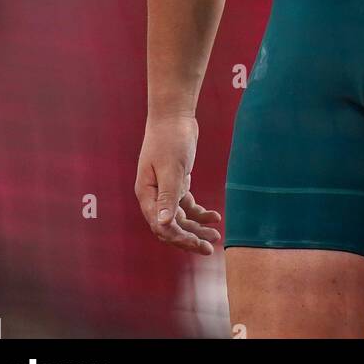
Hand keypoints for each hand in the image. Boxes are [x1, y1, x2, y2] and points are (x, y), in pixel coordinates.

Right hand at [135, 115, 221, 255]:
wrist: (174, 115)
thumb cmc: (170, 139)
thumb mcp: (171, 169)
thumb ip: (168, 197)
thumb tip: (163, 225)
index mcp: (147, 195)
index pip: (162, 226)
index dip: (180, 238)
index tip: (199, 244)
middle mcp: (154, 197)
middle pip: (171, 227)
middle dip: (190, 239)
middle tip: (210, 248)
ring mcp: (165, 191)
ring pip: (181, 218)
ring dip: (197, 228)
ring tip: (216, 236)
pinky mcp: (177, 183)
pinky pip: (187, 205)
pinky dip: (200, 213)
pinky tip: (215, 217)